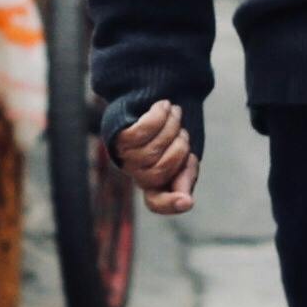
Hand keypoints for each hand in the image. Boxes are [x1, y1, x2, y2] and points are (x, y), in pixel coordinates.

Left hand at [112, 100, 199, 215]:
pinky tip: (163, 106)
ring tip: (175, 112)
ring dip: (171, 126)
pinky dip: (157, 116)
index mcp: (155, 182)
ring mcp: (126, 157)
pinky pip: (140, 132)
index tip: (188, 202)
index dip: (170, 205)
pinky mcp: (118, 138)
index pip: (156, 202)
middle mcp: (137, 173)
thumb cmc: (171, 134)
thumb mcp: (184, 155)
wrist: (154, 102)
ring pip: (151, 151)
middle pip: (160, 171)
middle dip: (180, 146)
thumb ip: (185, 175)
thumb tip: (187, 202)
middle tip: (183, 130)